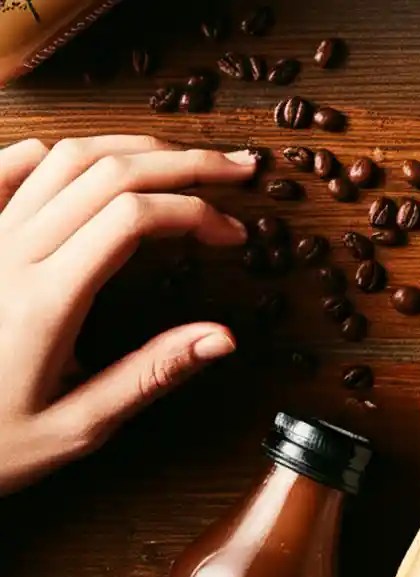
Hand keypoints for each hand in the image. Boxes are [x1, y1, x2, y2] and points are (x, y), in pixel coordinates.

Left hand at [0, 135, 255, 493]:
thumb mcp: (76, 427)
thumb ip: (150, 375)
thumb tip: (222, 337)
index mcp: (46, 299)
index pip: (134, 217)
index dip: (196, 212)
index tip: (235, 235)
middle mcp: (13, 254)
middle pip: (108, 171)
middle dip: (185, 162)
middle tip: (238, 170)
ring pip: (65, 157)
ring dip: (134, 147)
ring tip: (184, 158)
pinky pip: (9, 169)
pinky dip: (57, 150)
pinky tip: (91, 158)